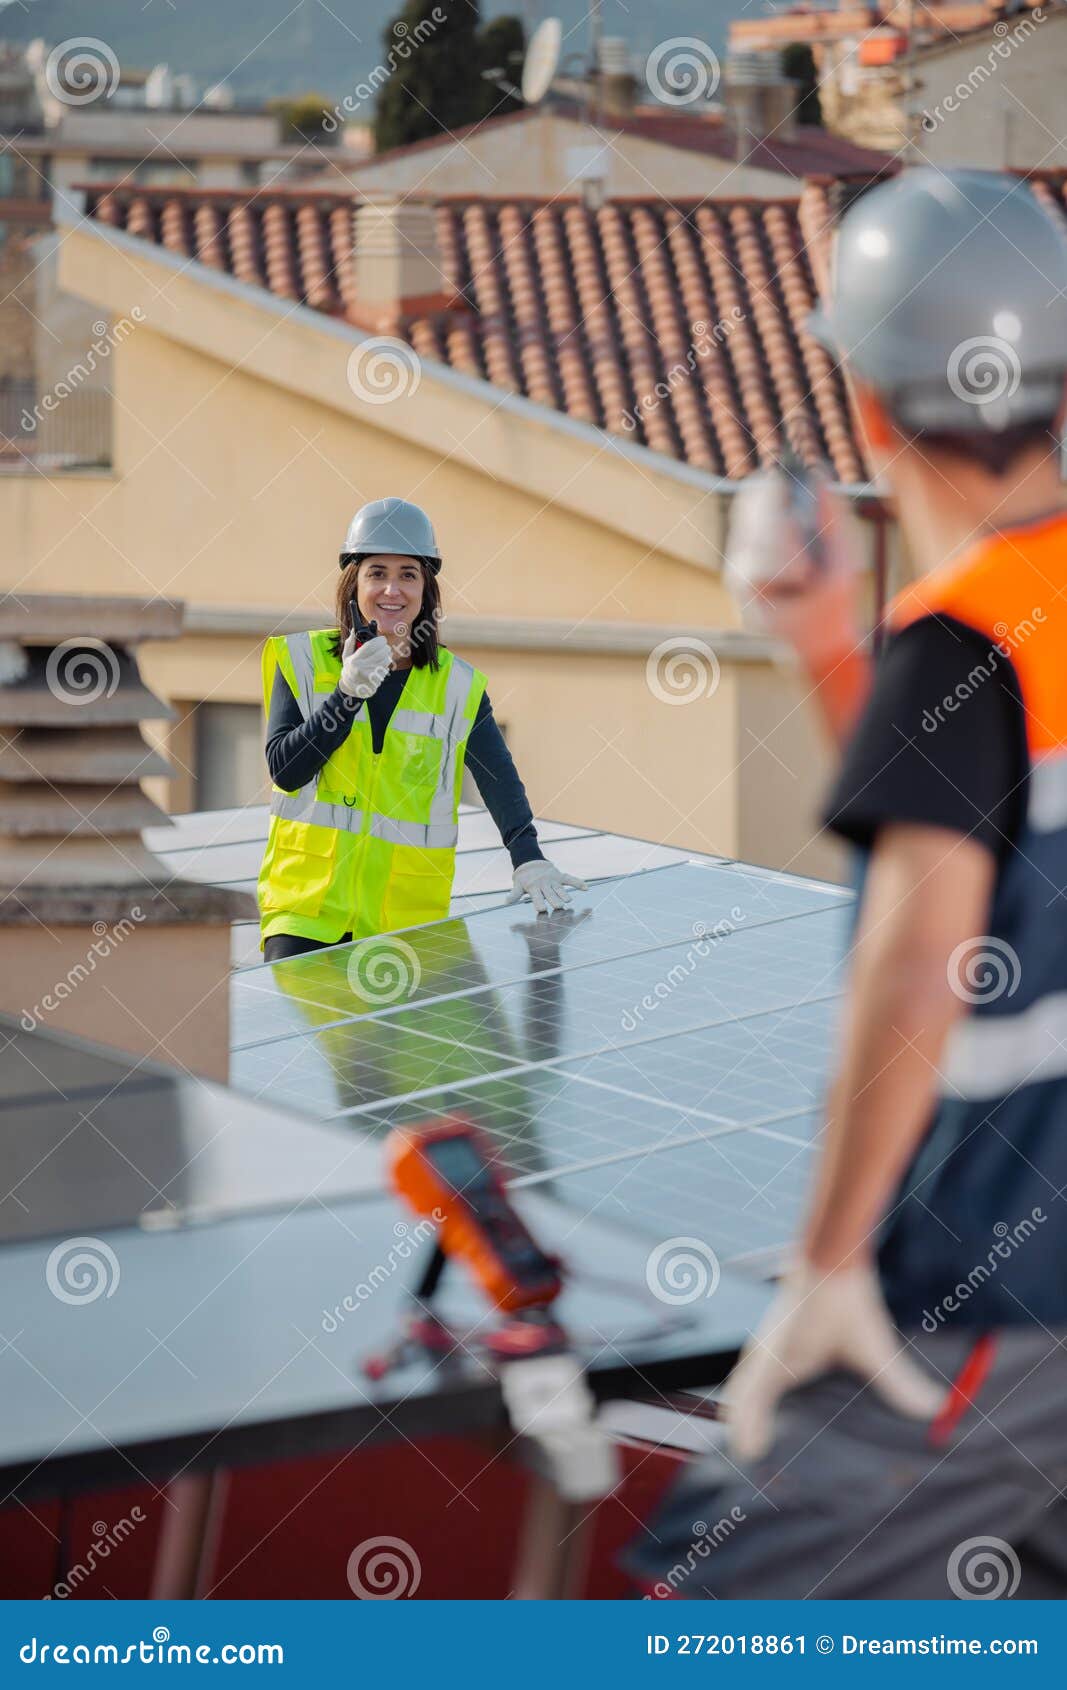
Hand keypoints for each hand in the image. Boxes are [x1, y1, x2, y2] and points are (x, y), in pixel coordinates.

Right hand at [338, 631, 391, 699]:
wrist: (350, 689)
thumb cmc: (349, 669)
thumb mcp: (346, 656)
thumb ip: (350, 643)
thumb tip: (354, 631)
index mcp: (354, 659)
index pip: (371, 646)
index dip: (380, 640)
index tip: (382, 639)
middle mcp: (361, 668)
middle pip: (382, 653)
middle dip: (386, 648)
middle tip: (386, 647)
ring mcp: (369, 676)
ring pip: (386, 661)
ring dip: (387, 657)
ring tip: (383, 657)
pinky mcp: (375, 682)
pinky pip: (386, 671)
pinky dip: (385, 668)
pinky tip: (381, 667)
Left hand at [506, 860, 588, 914]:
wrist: (530, 861)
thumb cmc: (523, 878)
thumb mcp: (518, 885)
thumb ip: (514, 894)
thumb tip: (505, 902)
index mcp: (533, 887)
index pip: (536, 896)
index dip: (539, 902)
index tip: (542, 909)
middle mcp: (544, 884)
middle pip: (550, 894)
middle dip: (554, 900)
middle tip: (558, 907)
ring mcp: (553, 880)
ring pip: (560, 889)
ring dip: (564, 895)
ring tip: (568, 901)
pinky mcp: (560, 876)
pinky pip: (570, 879)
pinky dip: (578, 882)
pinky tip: (586, 888)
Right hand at [723, 1261, 944, 1463]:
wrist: (831, 1250)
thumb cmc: (845, 1300)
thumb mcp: (874, 1347)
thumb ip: (900, 1381)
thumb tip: (936, 1410)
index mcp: (776, 1364)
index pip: (748, 1407)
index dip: (748, 1434)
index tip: (752, 1457)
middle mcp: (762, 1352)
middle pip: (739, 1395)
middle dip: (743, 1424)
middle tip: (751, 1453)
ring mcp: (765, 1337)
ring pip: (744, 1378)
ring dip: (746, 1402)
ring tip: (756, 1428)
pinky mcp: (775, 1326)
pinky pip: (755, 1363)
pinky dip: (755, 1382)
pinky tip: (777, 1388)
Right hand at [725, 471, 863, 670]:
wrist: (827, 628)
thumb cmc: (832, 583)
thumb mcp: (842, 541)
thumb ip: (831, 508)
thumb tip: (818, 471)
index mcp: (774, 519)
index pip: (759, 490)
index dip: (770, 486)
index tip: (787, 488)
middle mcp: (752, 534)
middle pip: (750, 505)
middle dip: (780, 518)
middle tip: (803, 533)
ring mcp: (741, 556)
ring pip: (755, 538)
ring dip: (787, 552)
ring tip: (806, 573)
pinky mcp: (738, 581)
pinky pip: (753, 567)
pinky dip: (780, 573)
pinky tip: (793, 584)